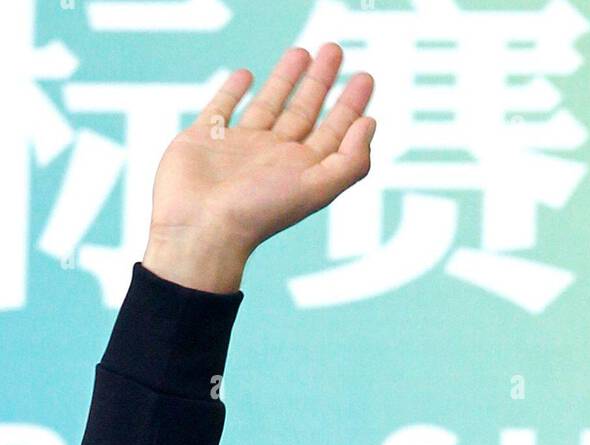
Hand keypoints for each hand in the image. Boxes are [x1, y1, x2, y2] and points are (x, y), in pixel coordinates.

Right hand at [143, 44, 374, 292]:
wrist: (199, 228)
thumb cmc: (258, 213)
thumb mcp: (315, 188)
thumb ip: (348, 161)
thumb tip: (370, 124)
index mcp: (301, 171)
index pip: (333, 133)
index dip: (350, 106)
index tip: (364, 77)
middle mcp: (273, 158)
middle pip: (304, 113)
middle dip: (321, 82)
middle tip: (335, 50)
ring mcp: (239, 148)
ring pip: (269, 105)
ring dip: (286, 80)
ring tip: (302, 52)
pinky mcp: (205, 139)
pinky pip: (223, 108)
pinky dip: (233, 91)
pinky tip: (246, 75)